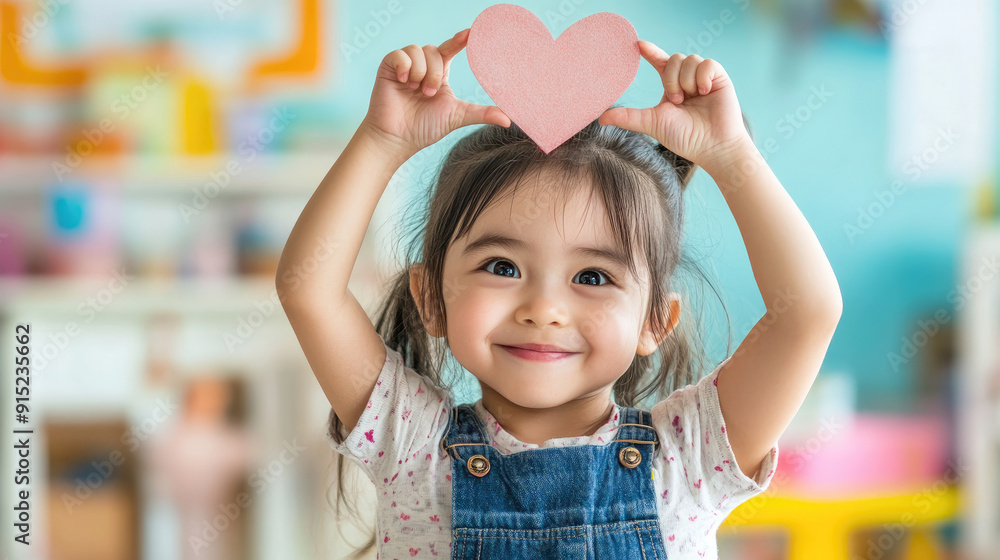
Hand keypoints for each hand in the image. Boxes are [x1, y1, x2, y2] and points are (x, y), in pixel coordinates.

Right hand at [360, 28, 510, 159]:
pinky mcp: (388, 67)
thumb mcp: (458, 116)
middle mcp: (422, 66)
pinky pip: (400, 54)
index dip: (460, 39)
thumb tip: (509, 120)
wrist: (398, 139)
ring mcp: (405, 66)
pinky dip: (405, 67)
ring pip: (419, 50)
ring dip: (421, 73)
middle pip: (435, 50)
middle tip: (429, 94)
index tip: (472, 33)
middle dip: (435, 73)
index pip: (451, 49)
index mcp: (439, 73)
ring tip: (415, 91)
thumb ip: (482, 113)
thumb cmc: (425, 128)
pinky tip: (403, 82)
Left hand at [598, 42, 752, 171]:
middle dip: (670, 79)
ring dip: (686, 81)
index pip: (660, 63)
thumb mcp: (652, 123)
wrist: (712, 146)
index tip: (638, 45)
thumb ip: (628, 118)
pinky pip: (707, 63)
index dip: (650, 51)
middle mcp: (687, 80)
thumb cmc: (684, 137)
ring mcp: (703, 78)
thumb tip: (601, 118)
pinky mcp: (719, 78)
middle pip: (673, 59)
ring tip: (691, 99)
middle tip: (676, 100)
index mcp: (672, 87)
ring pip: (689, 59)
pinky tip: (704, 92)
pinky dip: (702, 77)